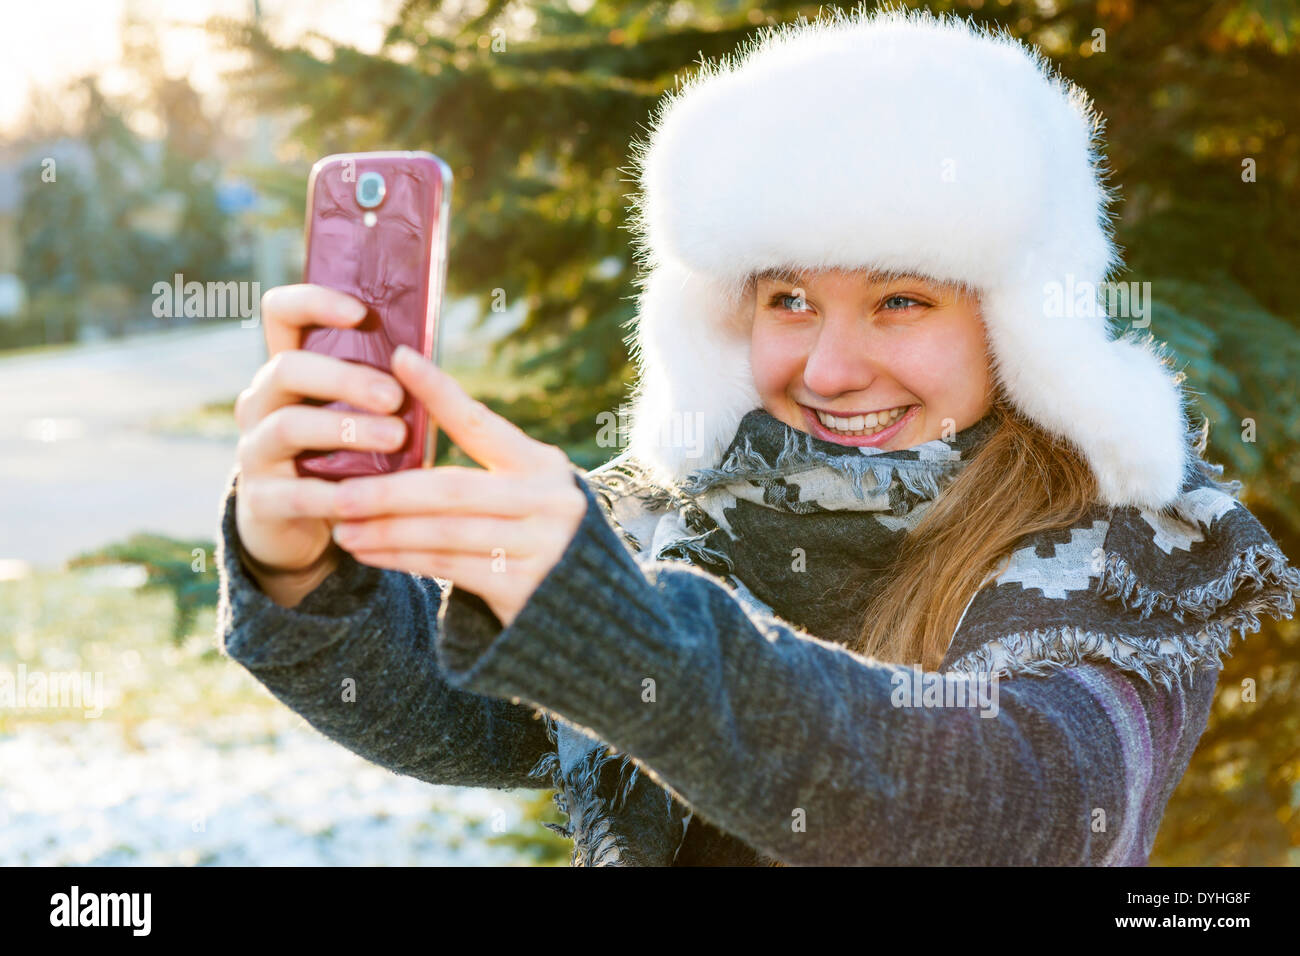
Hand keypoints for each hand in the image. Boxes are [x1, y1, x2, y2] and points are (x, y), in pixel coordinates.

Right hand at [232, 284, 408, 599]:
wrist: (299, 527)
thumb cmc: (345, 457)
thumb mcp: (360, 416)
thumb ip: (383, 387)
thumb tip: (429, 362)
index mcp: (289, 370)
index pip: (281, 314)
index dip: (313, 302)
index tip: (359, 312)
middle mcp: (261, 402)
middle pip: (286, 368)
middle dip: (344, 378)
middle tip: (394, 396)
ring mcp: (254, 450)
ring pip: (288, 425)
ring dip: (346, 429)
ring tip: (396, 438)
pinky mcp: (260, 500)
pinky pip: (295, 493)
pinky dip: (336, 494)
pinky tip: (369, 497)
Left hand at [325, 345, 586, 627]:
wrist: (589, 605)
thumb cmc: (534, 532)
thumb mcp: (523, 489)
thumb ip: (481, 466)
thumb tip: (397, 428)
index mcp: (542, 464)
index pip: (481, 423)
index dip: (440, 391)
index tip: (399, 358)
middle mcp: (547, 500)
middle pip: (452, 489)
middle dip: (388, 492)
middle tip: (338, 492)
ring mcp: (539, 545)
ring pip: (444, 534)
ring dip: (385, 531)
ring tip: (342, 528)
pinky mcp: (522, 587)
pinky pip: (449, 569)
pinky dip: (403, 560)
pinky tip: (368, 554)